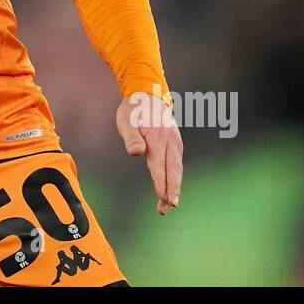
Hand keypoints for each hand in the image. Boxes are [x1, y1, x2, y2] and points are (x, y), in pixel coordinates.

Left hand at [116, 91, 183, 215]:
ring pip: (176, 169)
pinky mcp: (175, 145)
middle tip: (170, 207)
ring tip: (167, 206)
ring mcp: (175, 143)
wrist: (149, 95)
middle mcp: (170, 142)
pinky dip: (174, 178)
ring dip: (174, 187)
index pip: (160, 165)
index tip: (163, 198)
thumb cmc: (133, 110)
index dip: (161, 182)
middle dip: (173, 190)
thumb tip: (136, 153)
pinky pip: (176, 164)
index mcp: (157, 137)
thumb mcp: (126, 120)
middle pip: (173, 170)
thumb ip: (131, 137)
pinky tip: (169, 191)